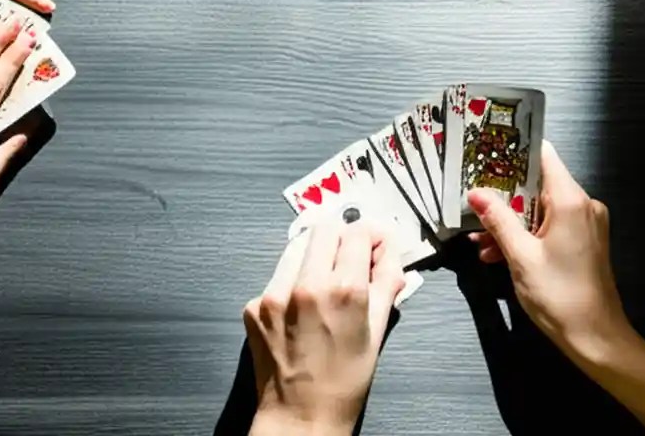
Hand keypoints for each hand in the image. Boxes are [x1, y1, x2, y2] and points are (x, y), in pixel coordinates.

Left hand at [244, 220, 405, 434]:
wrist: (299, 417)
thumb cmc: (344, 383)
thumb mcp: (377, 331)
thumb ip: (387, 283)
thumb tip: (389, 252)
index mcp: (344, 290)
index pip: (358, 232)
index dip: (372, 236)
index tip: (375, 246)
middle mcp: (306, 285)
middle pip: (326, 228)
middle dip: (342, 239)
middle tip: (351, 260)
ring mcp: (275, 294)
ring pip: (298, 247)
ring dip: (315, 256)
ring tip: (324, 286)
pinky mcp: (254, 305)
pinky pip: (278, 276)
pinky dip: (293, 283)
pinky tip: (302, 310)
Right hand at [467, 142, 630, 366]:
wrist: (596, 337)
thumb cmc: (558, 294)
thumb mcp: (520, 256)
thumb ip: (498, 220)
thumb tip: (475, 193)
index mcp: (570, 200)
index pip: (543, 156)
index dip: (514, 153)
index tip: (486, 155)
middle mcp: (582, 205)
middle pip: (538, 185)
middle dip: (504, 198)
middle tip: (473, 207)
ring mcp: (585, 225)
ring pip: (540, 211)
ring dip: (511, 224)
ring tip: (481, 244)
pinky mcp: (584, 243)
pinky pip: (550, 228)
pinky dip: (527, 237)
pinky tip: (499, 255)